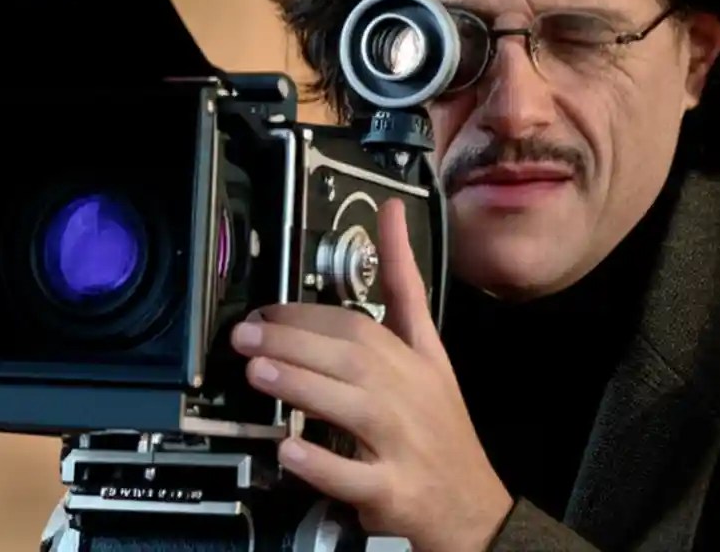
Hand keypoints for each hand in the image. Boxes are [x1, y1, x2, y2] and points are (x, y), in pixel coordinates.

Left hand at [230, 199, 512, 551]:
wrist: (472, 504)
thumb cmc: (438, 421)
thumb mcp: (430, 347)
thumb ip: (404, 284)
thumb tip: (390, 214)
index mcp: (411, 360)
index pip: (361, 326)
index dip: (313, 313)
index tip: (269, 306)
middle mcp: (407, 396)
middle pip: (353, 359)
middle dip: (296, 343)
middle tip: (246, 336)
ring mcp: (401, 445)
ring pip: (352, 410)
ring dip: (304, 387)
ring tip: (259, 373)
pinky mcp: (393, 491)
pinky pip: (355, 477)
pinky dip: (323, 464)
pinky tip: (290, 450)